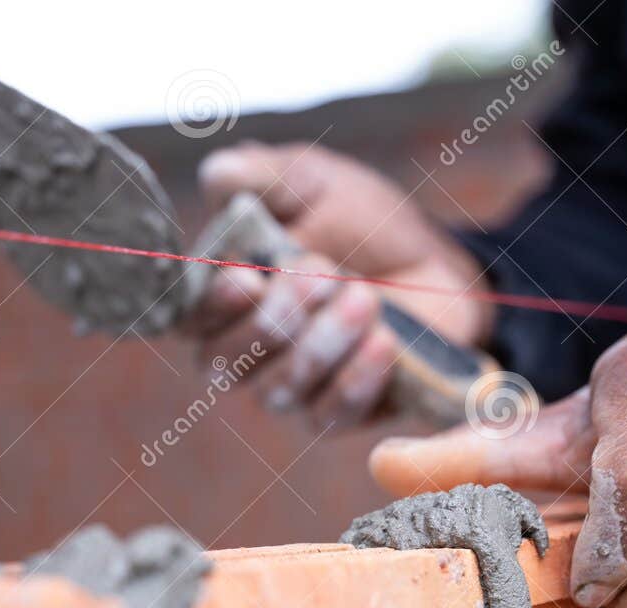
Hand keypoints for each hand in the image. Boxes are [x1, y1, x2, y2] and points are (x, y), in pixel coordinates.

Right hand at [181, 142, 489, 422]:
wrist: (436, 260)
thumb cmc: (360, 220)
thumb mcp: (314, 182)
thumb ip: (264, 177)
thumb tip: (218, 173)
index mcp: (226, 294)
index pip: (190, 317)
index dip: (210, 305)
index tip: (246, 277)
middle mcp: (247, 350)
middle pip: (224, 363)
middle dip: (273, 319)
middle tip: (324, 274)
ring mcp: (292, 386)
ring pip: (278, 389)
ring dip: (321, 343)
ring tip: (366, 297)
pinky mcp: (338, 411)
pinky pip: (329, 414)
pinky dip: (355, 379)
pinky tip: (383, 342)